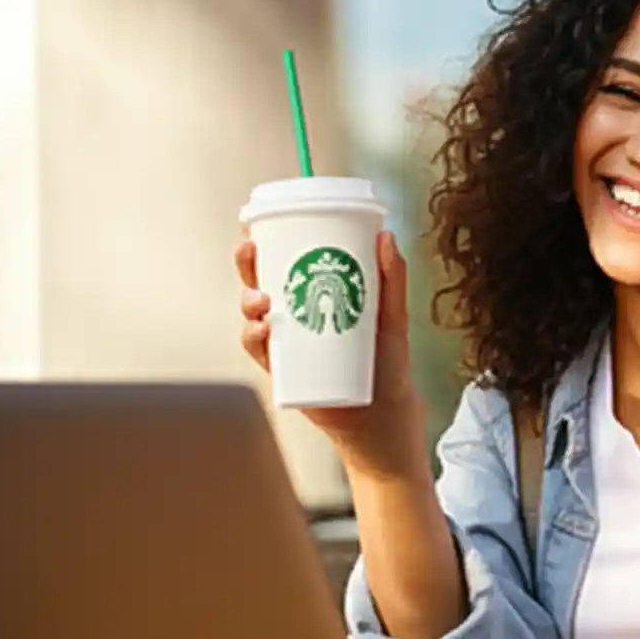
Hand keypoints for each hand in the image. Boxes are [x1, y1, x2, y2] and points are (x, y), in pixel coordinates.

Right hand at [235, 229, 425, 474]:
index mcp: (318, 296)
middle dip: (247, 265)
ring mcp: (288, 343)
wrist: (384, 414)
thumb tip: (387, 236)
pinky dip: (253, 338)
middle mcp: (297, 316)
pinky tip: (261, 330)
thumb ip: (392, 279)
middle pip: (261, 283)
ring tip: (261, 300)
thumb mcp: (393, 317)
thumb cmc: (388, 363)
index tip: (257, 224)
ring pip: (254, 315)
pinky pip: (260, 351)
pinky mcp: (284, 371)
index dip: (267, 243)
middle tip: (249, 251)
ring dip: (247, 302)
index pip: (287, 263)